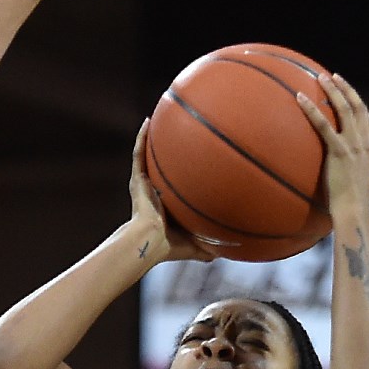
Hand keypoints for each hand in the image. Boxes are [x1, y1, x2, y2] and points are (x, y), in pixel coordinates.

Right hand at [126, 121, 216, 263]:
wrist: (150, 243)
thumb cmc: (170, 246)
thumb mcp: (198, 244)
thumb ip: (212, 246)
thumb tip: (231, 251)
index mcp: (166, 202)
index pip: (174, 183)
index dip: (182, 171)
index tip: (195, 158)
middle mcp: (154, 189)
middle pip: (161, 164)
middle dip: (167, 149)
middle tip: (179, 132)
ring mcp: (144, 183)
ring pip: (147, 154)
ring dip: (152, 137)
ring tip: (159, 116)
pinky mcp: (137, 179)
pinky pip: (138, 154)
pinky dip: (141, 138)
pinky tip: (147, 122)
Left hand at [295, 73, 368, 213]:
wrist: (354, 212)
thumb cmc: (352, 204)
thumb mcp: (358, 183)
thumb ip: (353, 170)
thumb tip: (342, 169)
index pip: (368, 120)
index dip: (358, 103)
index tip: (348, 92)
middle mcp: (366, 143)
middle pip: (357, 107)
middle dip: (345, 89)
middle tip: (332, 77)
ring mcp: (354, 146)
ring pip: (344, 109)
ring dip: (332, 90)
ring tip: (320, 78)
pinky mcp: (340, 152)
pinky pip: (324, 125)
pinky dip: (312, 109)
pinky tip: (300, 98)